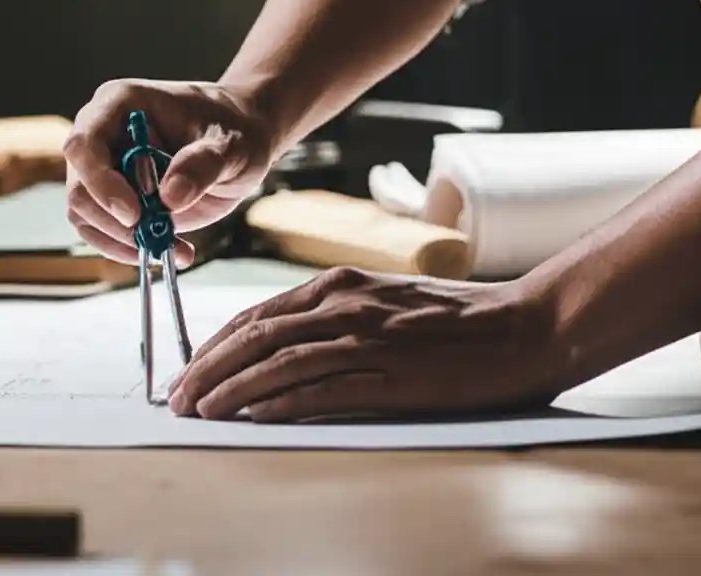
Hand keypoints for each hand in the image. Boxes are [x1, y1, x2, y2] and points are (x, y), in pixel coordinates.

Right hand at [63, 79, 275, 265]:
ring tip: (173, 246)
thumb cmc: (233, 128)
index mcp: (119, 104)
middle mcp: (102, 136)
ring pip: (86, 216)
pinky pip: (104, 232)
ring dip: (124, 241)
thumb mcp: (230, 144)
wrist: (240, 141)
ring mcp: (105, 170)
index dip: (100, 183)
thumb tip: (170, 196)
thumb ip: (203, 164)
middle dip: (115, 222)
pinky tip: (172, 248)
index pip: (85, 145)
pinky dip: (132, 248)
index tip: (134, 214)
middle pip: (80, 189)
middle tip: (158, 236)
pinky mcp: (115, 200)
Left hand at [167, 267, 563, 421]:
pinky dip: (278, 402)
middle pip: (255, 336)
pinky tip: (251, 415)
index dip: (215, 343)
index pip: (257, 314)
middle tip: (176, 395)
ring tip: (200, 410)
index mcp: (339, 284)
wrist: (524, 327)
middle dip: (207, 367)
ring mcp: (365, 339)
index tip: (188, 367)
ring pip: (277, 362)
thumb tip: (281, 341)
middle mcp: (344, 305)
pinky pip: (319, 389)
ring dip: (230, 387)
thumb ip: (333, 314)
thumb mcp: (382, 300)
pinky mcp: (389, 375)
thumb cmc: (454, 319)